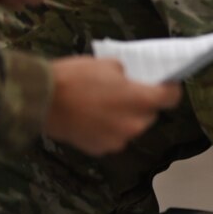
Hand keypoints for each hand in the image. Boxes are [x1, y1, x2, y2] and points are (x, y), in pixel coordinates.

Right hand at [45, 57, 182, 155]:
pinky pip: (113, 137)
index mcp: (141, 100)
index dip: (169, 89)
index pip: (172, 98)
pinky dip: (108, 129)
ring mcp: (119, 139)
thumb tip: (131, 80)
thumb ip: (127, 75)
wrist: (41, 100)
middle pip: (150, 114)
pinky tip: (91, 118)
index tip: (164, 84)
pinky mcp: (102, 149)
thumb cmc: (75, 77)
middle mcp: (135, 124)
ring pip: (131, 127)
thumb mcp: (108, 64)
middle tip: (125, 93)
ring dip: (124, 118)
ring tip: (104, 106)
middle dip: (141, 104)